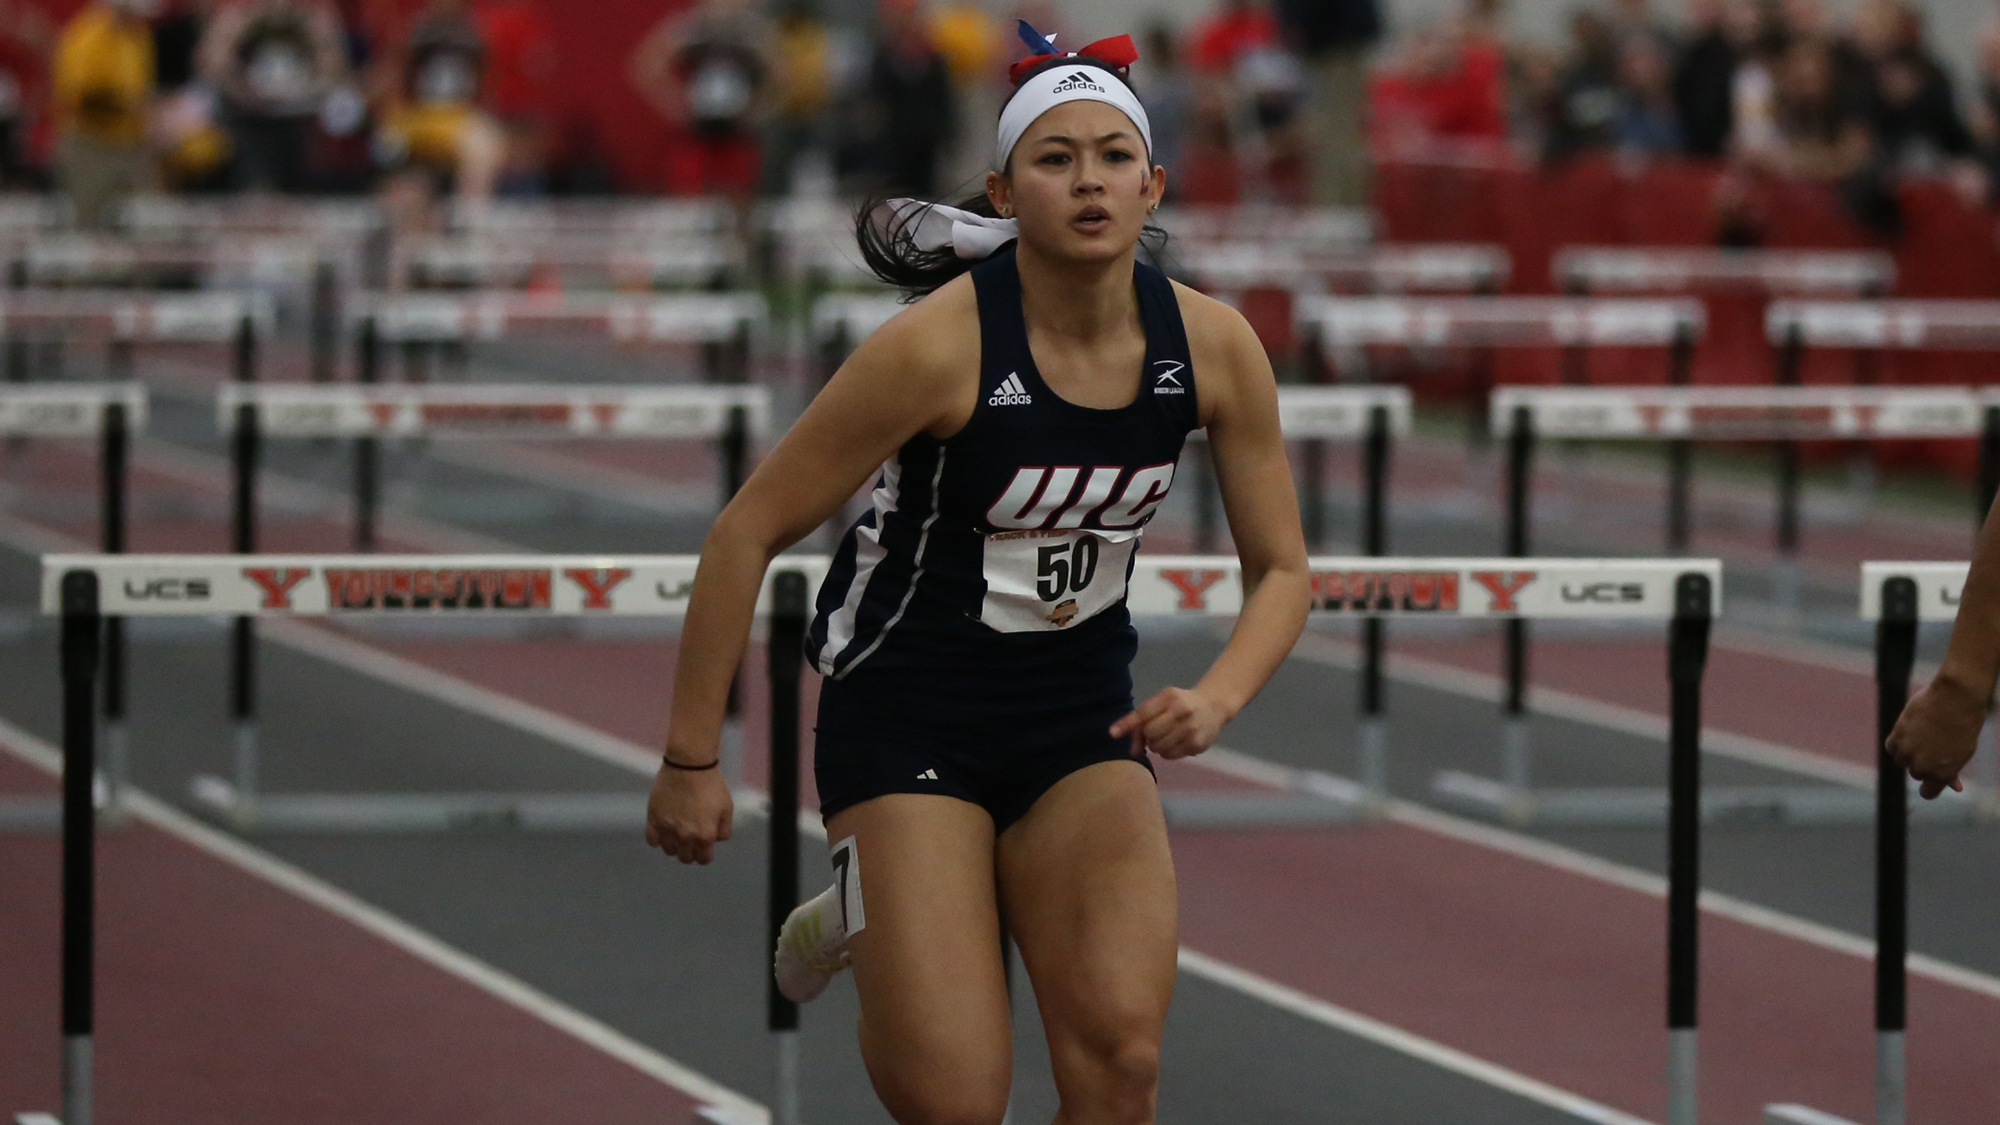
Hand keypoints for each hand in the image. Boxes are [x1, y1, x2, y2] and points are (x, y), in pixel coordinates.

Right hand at [645, 758, 732, 863]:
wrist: (689, 764)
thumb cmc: (711, 784)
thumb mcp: (726, 808)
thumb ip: (723, 830)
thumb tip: (715, 841)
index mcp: (705, 835)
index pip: (703, 859)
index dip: (704, 855)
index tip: (703, 848)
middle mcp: (685, 836)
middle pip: (685, 858)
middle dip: (690, 852)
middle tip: (691, 840)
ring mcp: (668, 829)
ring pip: (669, 850)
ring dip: (674, 845)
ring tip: (677, 833)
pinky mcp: (653, 818)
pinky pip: (652, 840)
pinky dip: (657, 839)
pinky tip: (663, 830)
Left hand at [1111, 686, 1234, 759]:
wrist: (1213, 706)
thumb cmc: (1179, 704)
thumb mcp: (1161, 703)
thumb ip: (1142, 721)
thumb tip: (1132, 751)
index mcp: (1170, 697)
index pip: (1144, 713)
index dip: (1127, 724)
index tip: (1112, 733)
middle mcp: (1183, 712)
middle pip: (1150, 733)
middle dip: (1147, 735)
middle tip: (1155, 731)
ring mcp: (1192, 730)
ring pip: (1158, 747)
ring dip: (1156, 745)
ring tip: (1166, 736)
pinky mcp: (1198, 745)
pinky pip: (1170, 756)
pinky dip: (1167, 752)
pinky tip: (1175, 741)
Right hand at [1885, 673, 1986, 799]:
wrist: (1955, 699)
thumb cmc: (1964, 725)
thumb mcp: (1963, 753)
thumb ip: (1953, 771)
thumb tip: (1956, 788)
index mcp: (1942, 775)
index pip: (1928, 793)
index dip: (1930, 785)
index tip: (1933, 778)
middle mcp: (1923, 767)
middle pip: (1916, 773)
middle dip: (1924, 762)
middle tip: (1936, 743)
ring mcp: (1908, 753)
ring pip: (1902, 760)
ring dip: (1909, 751)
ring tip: (1925, 734)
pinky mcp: (1897, 737)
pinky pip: (1891, 747)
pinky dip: (1898, 742)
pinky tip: (1910, 731)